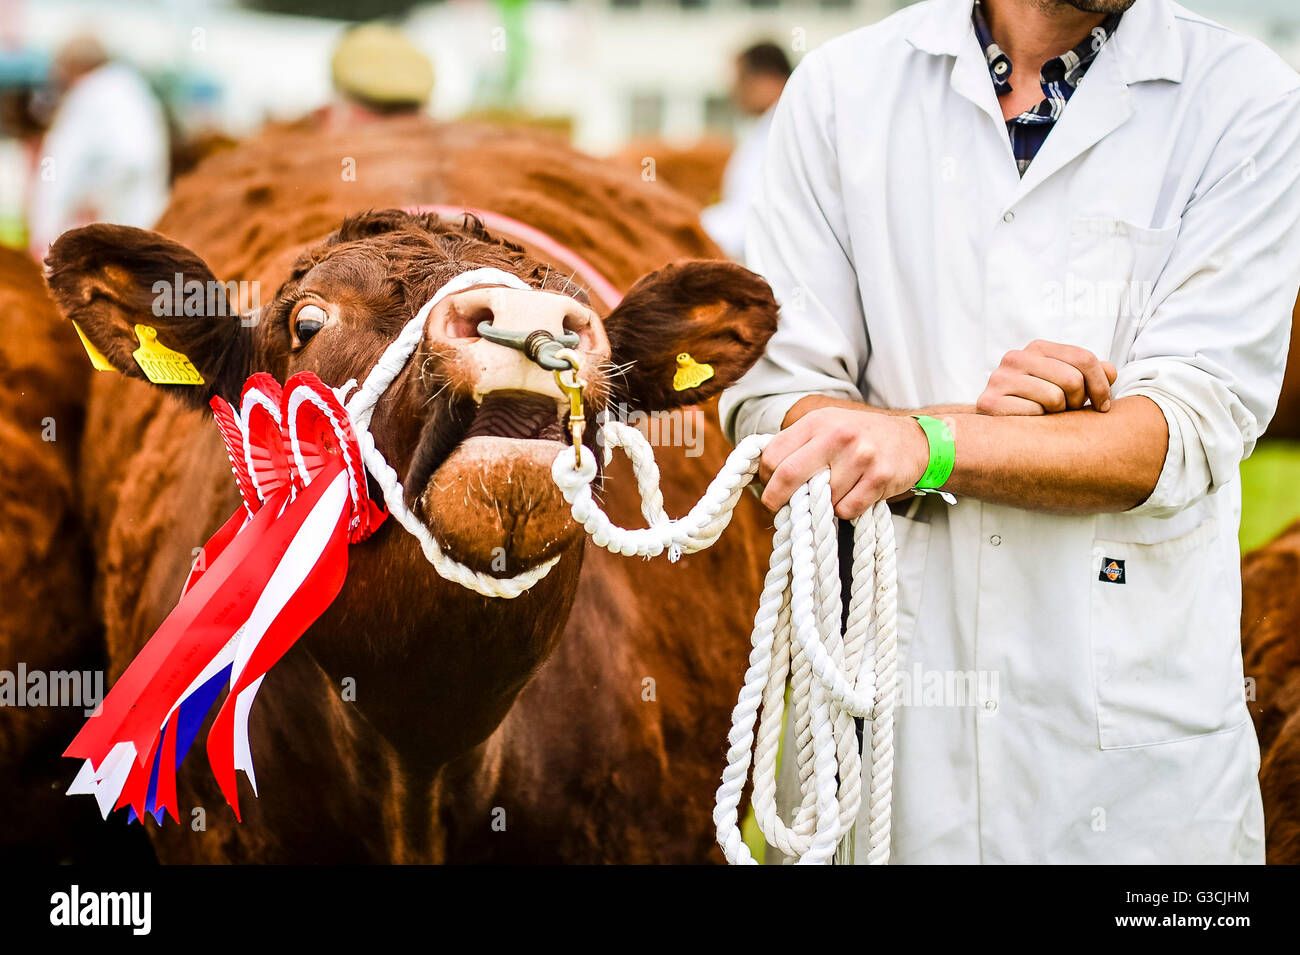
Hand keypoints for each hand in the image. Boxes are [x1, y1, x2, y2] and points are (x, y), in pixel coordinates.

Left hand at [759, 407, 930, 518]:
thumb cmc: (859, 437)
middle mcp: (837, 435)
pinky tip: (854, 495)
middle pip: (787, 476)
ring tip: (834, 492)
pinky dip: (844, 510)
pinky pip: (846, 509)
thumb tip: (760, 474)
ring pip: (820, 499)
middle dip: (776, 499)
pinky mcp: (879, 478)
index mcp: (818, 421)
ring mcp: (860, 456)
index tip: (770, 486)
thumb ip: (796, 445)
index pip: (773, 455)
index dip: (765, 477)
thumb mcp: (826, 427)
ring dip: (821, 506)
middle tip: (778, 507)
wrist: (912, 440)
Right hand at [976, 340, 1116, 415]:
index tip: (1104, 406)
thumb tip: (1111, 372)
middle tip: (1070, 412)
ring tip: (1050, 415)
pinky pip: (1034, 413)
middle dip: (1079, 401)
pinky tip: (1031, 422)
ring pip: (1054, 397)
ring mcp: (1000, 378)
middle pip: (1072, 379)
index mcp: (1037, 348)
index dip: (1101, 385)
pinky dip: (1039, 422)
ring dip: (1059, 413)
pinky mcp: (990, 401)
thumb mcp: (1066, 384)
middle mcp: (1016, 357)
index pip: (1084, 358)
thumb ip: (1091, 374)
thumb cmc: (1038, 403)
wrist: (995, 427)